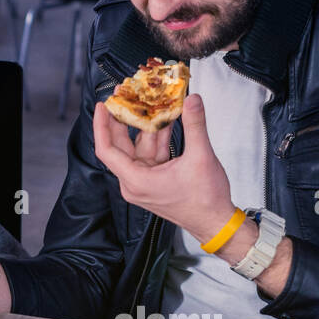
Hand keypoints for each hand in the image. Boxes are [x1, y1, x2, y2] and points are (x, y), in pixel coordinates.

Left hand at [92, 93, 235, 241]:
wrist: (216, 222)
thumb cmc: (205, 200)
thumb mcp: (201, 157)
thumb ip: (195, 125)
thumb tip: (192, 101)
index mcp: (136, 181)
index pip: (107, 150)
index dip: (102, 125)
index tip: (103, 106)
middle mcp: (135, 183)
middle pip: (120, 146)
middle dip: (124, 120)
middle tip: (126, 96)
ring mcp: (144, 182)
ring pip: (138, 148)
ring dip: (146, 127)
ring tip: (151, 102)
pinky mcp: (154, 180)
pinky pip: (150, 154)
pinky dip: (157, 138)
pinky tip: (165, 121)